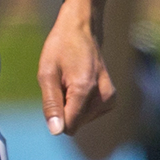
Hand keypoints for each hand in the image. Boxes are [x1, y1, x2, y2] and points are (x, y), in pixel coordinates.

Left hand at [37, 8, 114, 135]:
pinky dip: (81, 103)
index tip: (54, 92)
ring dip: (72, 105)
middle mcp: (103, 96)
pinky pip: (89, 115)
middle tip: (62, 83)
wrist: (83, 28)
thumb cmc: (61, 47)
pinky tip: (79, 83)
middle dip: (64, 108)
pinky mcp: (112, 99)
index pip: (69, 126)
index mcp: (85, 89)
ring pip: (82, 120)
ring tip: (70, 80)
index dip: (56, 115)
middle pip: (75, 123)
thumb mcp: (47, 73)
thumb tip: (56, 132)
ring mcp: (110, 98)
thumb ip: (51, 104)